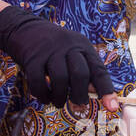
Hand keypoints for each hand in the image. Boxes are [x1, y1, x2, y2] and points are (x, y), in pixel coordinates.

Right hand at [0, 6, 116, 109]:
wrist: (23, 28)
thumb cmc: (52, 47)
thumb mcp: (71, 52)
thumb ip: (83, 69)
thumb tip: (94, 93)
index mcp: (82, 46)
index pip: (98, 69)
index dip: (107, 90)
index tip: (112, 107)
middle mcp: (68, 46)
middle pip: (80, 75)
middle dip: (80, 96)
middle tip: (78, 106)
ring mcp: (49, 51)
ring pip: (60, 79)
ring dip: (60, 97)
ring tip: (58, 103)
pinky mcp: (32, 57)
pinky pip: (38, 81)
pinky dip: (42, 95)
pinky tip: (44, 98)